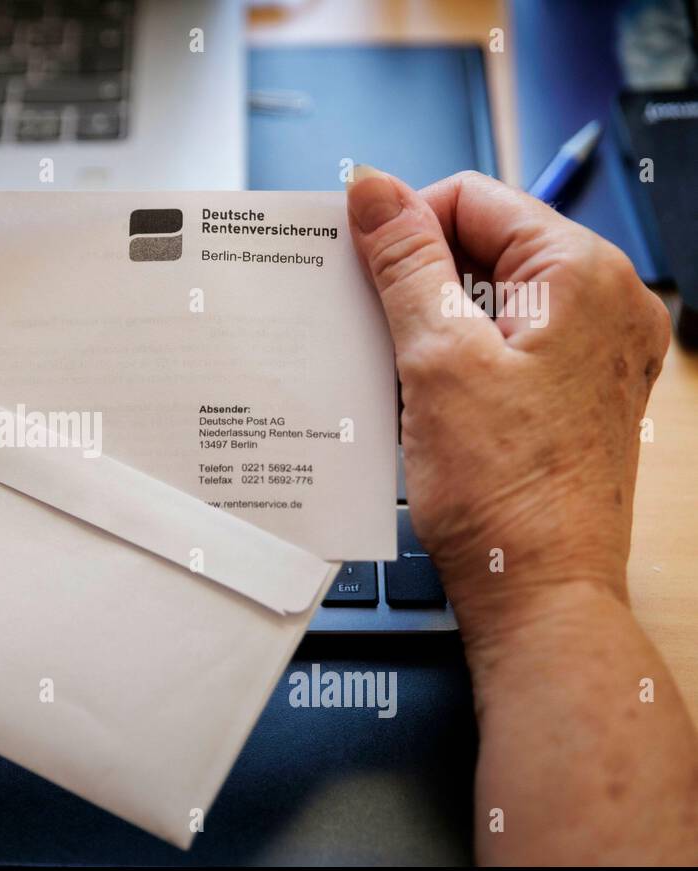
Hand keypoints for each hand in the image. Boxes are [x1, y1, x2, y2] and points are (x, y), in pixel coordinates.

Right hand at [344, 168, 669, 635]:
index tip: (357, 266)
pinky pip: (505, 344)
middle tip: (371, 325)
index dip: (404, 226)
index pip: (474, 199)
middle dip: (416, 279)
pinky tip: (423, 396)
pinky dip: (456, 357)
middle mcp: (605, 304)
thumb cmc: (504, 491)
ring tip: (400, 370)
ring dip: (431, 321)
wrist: (537, 591)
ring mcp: (594, 352)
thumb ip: (403, 263)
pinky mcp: (574, 393)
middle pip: (485, 246)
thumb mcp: (436, 357)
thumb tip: (373, 189)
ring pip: (490, 298)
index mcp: (585, 274)